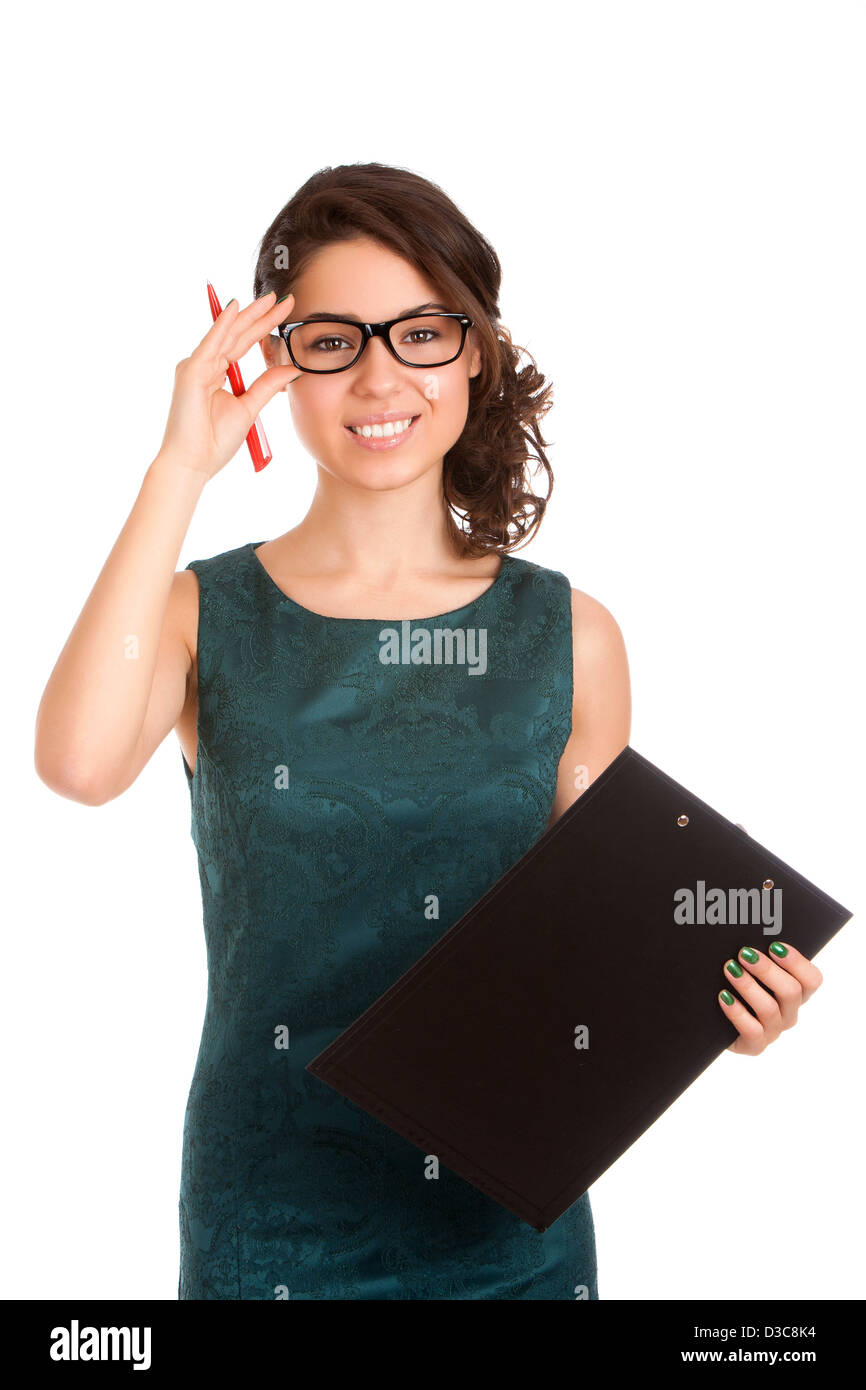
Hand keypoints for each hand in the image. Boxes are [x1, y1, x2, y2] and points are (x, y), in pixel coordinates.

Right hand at [157, 291, 300, 478]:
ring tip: (271, 299)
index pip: (244, 343)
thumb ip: (267, 386)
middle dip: (262, 315)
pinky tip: (236, 307)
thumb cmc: (213, 442)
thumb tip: (292, 368)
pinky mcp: (191, 372)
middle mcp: (204, 364)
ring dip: (250, 315)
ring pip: (228, 334)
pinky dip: (223, 325)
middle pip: (238, 334)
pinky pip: (212, 343)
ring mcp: (196, 366)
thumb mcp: (248, 408)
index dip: (265, 327)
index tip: (285, 312)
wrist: (193, 464)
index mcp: (217, 372)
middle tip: (284, 298)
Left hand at [718, 943, 822, 1054]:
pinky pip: (752, 1031)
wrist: (714, 1019)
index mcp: (795, 993)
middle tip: (744, 953)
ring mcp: (773, 1031)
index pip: (812, 980)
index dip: (797, 962)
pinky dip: (737, 1012)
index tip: (775, 945)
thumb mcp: (751, 968)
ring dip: (749, 986)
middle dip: (767, 970)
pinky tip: (723, 997)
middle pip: (791, 992)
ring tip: (730, 969)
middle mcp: (788, 1013)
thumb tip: (752, 934)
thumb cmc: (736, 984)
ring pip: (770, 1010)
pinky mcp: (754, 1046)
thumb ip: (759, 954)